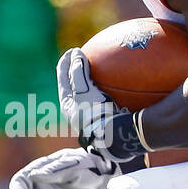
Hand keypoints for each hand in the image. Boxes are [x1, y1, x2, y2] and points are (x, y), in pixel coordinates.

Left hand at [56, 47, 146, 163]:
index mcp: (68, 104)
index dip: (66, 61)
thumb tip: (76, 53)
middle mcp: (77, 110)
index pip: (63, 77)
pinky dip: (111, 87)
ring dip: (95, 78)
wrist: (115, 139)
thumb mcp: (83, 91)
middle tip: (85, 55)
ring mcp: (92, 115)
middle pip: (74, 84)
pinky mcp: (107, 117)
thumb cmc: (97, 115)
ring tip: (104, 66)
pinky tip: (125, 81)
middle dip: (78, 69)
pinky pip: (108, 97)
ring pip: (91, 91)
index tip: (74, 49)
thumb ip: (78, 72)